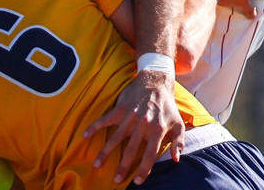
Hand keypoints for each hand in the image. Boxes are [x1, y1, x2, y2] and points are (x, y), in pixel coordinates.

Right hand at [84, 70, 184, 185]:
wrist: (155, 82)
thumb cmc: (167, 106)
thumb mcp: (178, 123)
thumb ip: (178, 142)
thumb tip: (176, 159)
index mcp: (157, 130)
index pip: (150, 155)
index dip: (144, 170)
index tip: (137, 181)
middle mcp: (142, 124)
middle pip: (130, 150)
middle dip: (123, 167)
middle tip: (116, 180)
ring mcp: (130, 116)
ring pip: (115, 138)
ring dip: (105, 152)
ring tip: (96, 165)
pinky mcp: (120, 108)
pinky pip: (105, 119)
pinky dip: (94, 127)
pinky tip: (85, 135)